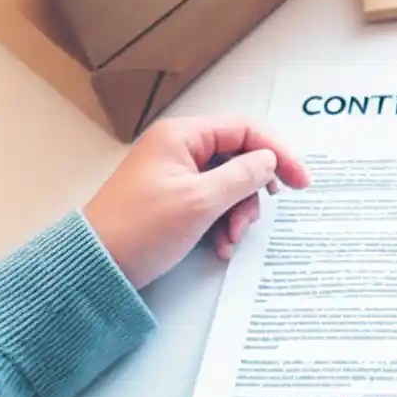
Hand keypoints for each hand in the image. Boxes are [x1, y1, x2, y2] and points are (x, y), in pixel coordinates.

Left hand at [83, 116, 308, 288]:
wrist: (95, 267)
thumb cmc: (140, 229)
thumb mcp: (201, 201)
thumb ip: (243, 175)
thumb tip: (268, 161)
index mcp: (182, 136)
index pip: (244, 130)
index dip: (277, 153)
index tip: (300, 180)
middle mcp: (179, 149)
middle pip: (239, 158)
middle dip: (251, 192)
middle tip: (254, 219)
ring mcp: (176, 174)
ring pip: (228, 184)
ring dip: (237, 213)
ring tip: (231, 238)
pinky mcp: (174, 199)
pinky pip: (212, 202)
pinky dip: (222, 222)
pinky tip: (220, 245)